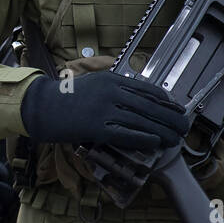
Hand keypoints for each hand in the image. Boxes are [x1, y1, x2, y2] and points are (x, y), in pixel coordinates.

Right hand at [20, 72, 190, 151]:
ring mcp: (104, 110)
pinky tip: (155, 143)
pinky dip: (144, 139)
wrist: (40, 106)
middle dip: (171, 119)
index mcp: (111, 79)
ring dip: (163, 132)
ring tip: (175, 139)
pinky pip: (127, 134)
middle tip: (183, 127)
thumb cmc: (66, 98)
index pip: (149, 90)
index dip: (167, 103)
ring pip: (143, 121)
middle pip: (151, 106)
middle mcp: (111, 92)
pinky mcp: (96, 127)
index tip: (177, 110)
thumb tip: (139, 102)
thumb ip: (115, 89)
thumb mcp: (93, 84)